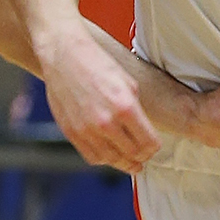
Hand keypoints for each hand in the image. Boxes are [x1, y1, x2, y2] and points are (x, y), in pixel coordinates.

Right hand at [40, 29, 158, 173]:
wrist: (64, 55)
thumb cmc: (97, 64)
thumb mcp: (128, 83)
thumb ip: (136, 110)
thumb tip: (142, 131)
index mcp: (125, 107)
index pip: (149, 142)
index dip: (155, 148)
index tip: (155, 147)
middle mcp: (106, 122)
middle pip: (133, 154)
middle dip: (143, 157)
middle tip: (145, 158)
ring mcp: (87, 129)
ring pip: (112, 159)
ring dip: (125, 163)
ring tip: (131, 163)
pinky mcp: (71, 132)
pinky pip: (91, 156)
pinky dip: (104, 160)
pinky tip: (110, 156)